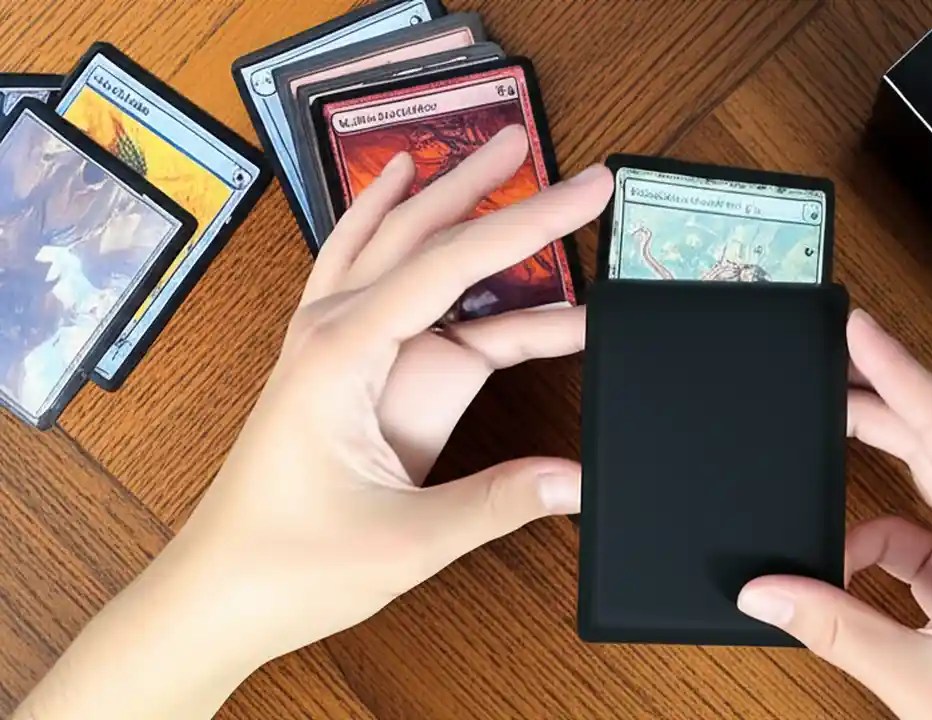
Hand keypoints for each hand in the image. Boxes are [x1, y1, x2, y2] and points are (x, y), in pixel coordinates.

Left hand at [16, 128, 613, 719]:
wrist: (218, 593)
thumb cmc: (289, 564)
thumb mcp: (407, 539)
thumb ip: (498, 502)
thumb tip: (577, 481)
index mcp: (344, 354)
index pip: (454, 265)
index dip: (531, 224)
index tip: (587, 194)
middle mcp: (335, 331)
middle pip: (425, 235)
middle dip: (495, 190)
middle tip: (563, 164)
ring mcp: (333, 343)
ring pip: (397, 246)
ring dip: (448, 196)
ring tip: (500, 152)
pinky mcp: (341, 366)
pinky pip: (367, 274)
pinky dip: (386, 225)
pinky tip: (400, 189)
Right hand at [737, 311, 931, 719]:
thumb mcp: (924, 682)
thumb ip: (835, 628)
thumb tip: (764, 592)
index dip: (896, 366)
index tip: (857, 324)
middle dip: (878, 401)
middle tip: (824, 366)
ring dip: (879, 472)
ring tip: (822, 452)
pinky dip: (890, 539)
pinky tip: (849, 562)